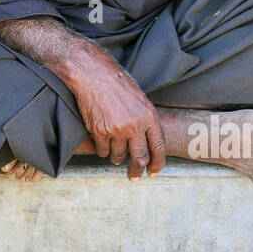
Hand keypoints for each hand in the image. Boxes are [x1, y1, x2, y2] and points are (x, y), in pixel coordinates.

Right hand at [63, 51, 166, 180]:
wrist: (93, 75)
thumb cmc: (117, 85)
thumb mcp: (140, 100)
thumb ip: (146, 121)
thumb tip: (148, 144)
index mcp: (148, 116)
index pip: (158, 147)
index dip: (157, 163)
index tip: (152, 171)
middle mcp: (134, 125)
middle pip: (139, 158)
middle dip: (137, 171)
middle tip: (134, 176)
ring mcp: (116, 130)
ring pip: (118, 157)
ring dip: (117, 157)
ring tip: (114, 148)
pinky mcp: (99, 132)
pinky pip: (102, 151)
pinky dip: (102, 150)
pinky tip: (102, 140)